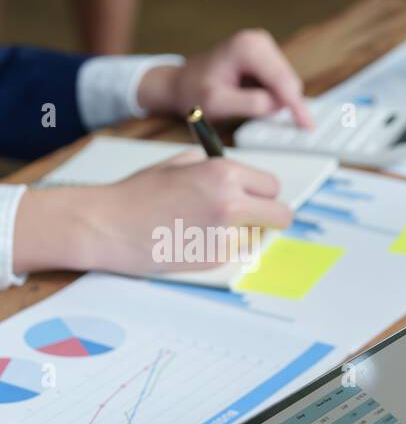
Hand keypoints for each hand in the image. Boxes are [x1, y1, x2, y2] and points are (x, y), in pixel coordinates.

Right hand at [14, 154, 292, 277]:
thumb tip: (245, 179)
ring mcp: (225, 235)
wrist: (107, 224)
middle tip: (253, 218)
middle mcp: (231, 204)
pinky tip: (193, 239)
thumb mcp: (179, 164)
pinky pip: (235, 253)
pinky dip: (222, 248)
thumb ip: (216, 168)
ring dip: (244, 234)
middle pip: (281, 216)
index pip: (272, 186)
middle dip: (270, 216)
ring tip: (208, 227)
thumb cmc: (138, 193)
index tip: (255, 197)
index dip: (262, 192)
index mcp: (224, 173)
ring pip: (258, 237)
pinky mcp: (215, 259)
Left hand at [137, 28, 312, 127]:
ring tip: (246, 105)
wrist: (181, 83)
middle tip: (264, 121)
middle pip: (289, 82)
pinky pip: (281, 84)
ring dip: (276, 101)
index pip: (282, 81)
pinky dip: (273, 98)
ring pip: (287, 85)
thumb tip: (276, 105)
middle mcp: (259, 42)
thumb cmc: (193, 91)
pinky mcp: (266, 59)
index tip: (308, 125)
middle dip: (283, 104)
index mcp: (247, 47)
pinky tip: (252, 101)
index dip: (297, 106)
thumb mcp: (218, 103)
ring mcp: (264, 48)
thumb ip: (250, 104)